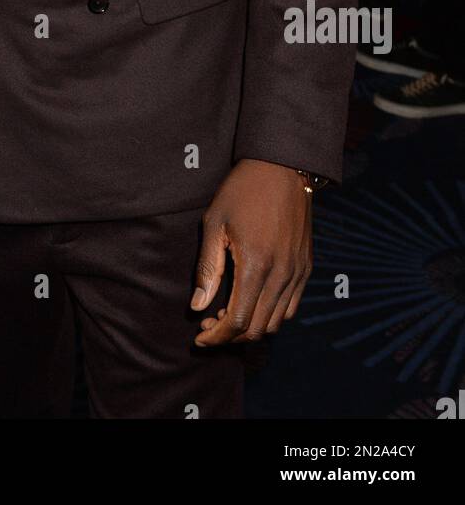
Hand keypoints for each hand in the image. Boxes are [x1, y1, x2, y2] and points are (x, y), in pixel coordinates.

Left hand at [191, 159, 311, 345]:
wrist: (283, 167)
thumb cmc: (243, 191)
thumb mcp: (215, 223)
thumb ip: (208, 268)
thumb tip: (198, 306)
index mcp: (256, 265)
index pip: (237, 321)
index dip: (217, 336)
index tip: (199, 336)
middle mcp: (282, 274)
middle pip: (257, 328)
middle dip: (230, 335)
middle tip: (209, 324)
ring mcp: (298, 272)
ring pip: (276, 322)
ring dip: (251, 327)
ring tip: (228, 313)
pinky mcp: (306, 267)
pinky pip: (292, 307)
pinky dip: (271, 315)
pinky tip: (252, 301)